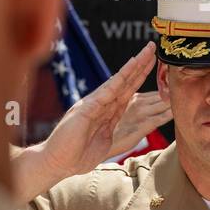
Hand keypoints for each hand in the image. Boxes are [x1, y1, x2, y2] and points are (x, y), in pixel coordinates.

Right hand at [12, 41, 161, 201]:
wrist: (55, 163)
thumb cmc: (75, 156)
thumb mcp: (102, 142)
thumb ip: (111, 129)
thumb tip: (121, 126)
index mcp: (106, 112)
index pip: (127, 91)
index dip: (140, 77)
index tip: (153, 63)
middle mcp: (100, 103)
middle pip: (125, 81)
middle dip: (140, 65)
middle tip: (153, 47)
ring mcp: (93, 104)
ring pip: (118, 82)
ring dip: (133, 66)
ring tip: (146, 52)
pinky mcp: (86, 109)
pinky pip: (106, 92)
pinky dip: (119, 80)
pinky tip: (129, 68)